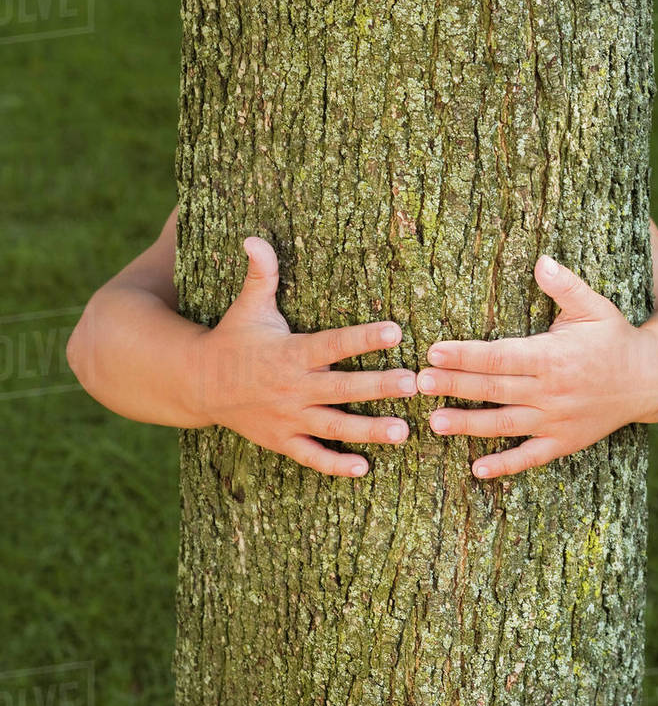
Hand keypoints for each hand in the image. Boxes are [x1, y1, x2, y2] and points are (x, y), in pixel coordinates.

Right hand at [193, 236, 416, 476]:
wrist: (197, 383)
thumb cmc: (232, 339)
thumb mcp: (248, 306)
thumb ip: (262, 273)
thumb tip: (254, 237)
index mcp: (290, 353)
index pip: (333, 344)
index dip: (364, 337)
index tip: (396, 330)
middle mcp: (291, 387)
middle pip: (341, 389)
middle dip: (378, 387)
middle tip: (413, 383)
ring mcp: (287, 418)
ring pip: (333, 427)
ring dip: (368, 431)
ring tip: (403, 431)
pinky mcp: (282, 440)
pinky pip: (311, 457)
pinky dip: (335, 466)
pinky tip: (364, 468)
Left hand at [416, 254, 657, 479]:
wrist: (652, 379)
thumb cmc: (615, 337)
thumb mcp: (594, 306)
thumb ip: (565, 285)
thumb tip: (541, 260)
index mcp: (553, 356)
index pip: (499, 355)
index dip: (464, 354)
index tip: (433, 351)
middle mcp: (551, 391)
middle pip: (494, 388)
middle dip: (454, 385)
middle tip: (418, 383)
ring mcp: (557, 421)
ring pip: (505, 424)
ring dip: (468, 424)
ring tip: (434, 422)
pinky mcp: (564, 442)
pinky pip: (530, 457)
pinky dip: (505, 465)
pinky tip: (477, 469)